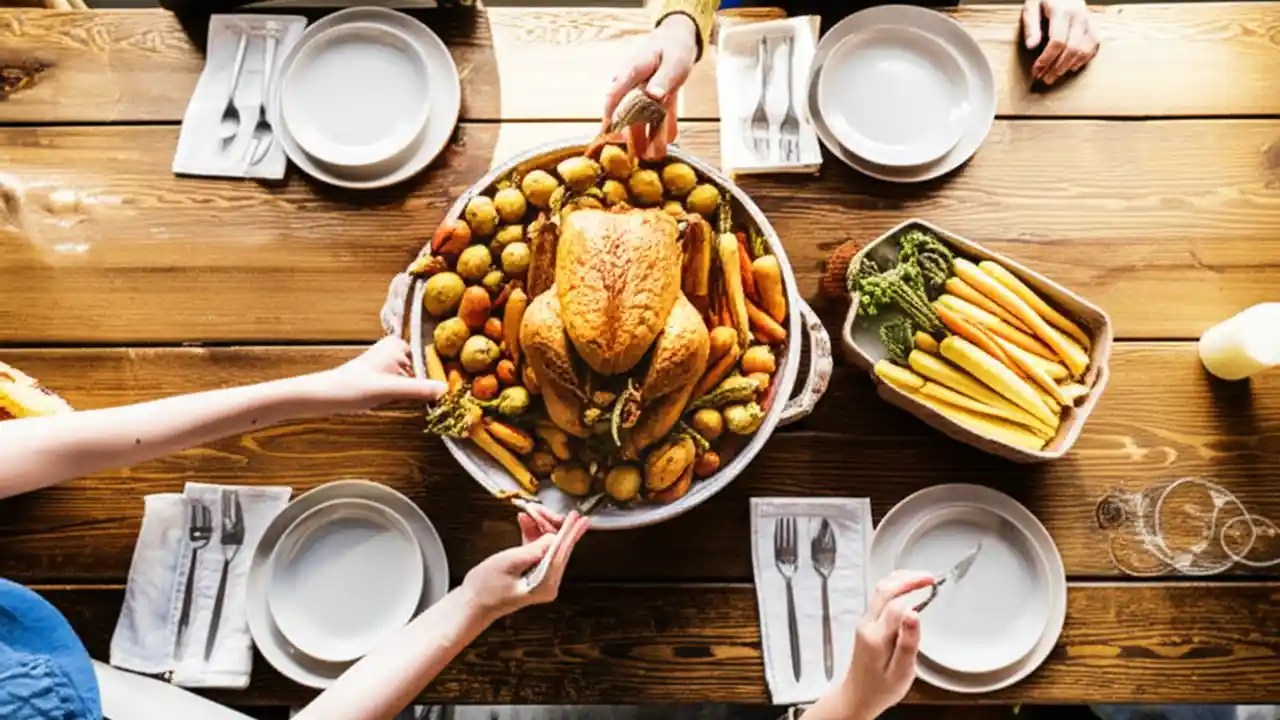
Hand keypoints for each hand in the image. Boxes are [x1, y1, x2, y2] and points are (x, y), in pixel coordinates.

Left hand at [320, 336, 445, 412]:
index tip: (454, 392)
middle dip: (432, 385)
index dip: (441, 376)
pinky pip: (408, 384)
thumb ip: (419, 389)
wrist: (328, 396)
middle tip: (447, 401)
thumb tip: (447, 390)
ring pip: (417, 379)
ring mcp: (391, 362)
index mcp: (398, 344)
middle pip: (424, 370)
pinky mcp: (386, 375)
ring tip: (435, 402)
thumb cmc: (354, 388)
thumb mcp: (391, 389)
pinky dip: (412, 394)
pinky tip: (416, 403)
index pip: (430, 360)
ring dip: (422, 392)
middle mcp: (396, 350)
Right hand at [461, 507, 590, 620]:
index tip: (575, 517)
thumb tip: (553, 538)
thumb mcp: (508, 564)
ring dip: (540, 527)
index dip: (568, 532)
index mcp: (545, 585)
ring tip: (531, 512)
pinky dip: (532, 535)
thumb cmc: (485, 588)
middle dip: (551, 525)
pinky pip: (538, 550)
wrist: (472, 603)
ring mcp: (542, 579)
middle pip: (558, 547)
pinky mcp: (534, 573)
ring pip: (549, 545)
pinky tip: (526, 521)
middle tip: (546, 510)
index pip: (561, 553)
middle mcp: (548, 583)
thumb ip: (532, 551)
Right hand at [602, 13, 698, 160]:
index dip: (611, 116)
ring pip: (639, 119)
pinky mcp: (650, 100)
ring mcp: (639, 93)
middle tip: (637, 156)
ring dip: (646, 137)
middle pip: (625, 112)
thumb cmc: (673, 49)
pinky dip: (660, 129)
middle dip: (630, 136)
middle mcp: (631, 84)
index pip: (615, 94)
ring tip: (654, 155)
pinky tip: (669, 141)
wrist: (676, 39)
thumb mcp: (674, 61)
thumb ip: (664, 78)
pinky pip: (653, 117)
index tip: (612, 136)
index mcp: (633, 70)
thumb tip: (652, 95)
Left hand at [807, 570, 933, 719]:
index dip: (912, 590)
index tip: (933, 585)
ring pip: (879, 590)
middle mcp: (867, 624)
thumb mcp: (901, 671)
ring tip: (922, 577)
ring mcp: (865, 622)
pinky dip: (896, 587)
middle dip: (906, 578)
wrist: (858, 696)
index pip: (894, 605)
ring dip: (900, 579)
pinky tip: (909, 588)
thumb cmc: (881, 688)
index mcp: (876, 637)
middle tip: (929, 576)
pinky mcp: (867, 623)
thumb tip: (914, 614)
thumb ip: (908, 642)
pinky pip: (880, 598)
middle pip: (883, 589)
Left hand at [1023, 0, 1099, 84]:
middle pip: (1072, 48)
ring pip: (1086, 48)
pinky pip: (1095, 43)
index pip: (1057, 41)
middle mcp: (1079, 16)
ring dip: (1070, 65)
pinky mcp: (1092, 23)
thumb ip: (1031, 26)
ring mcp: (1088, 20)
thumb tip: (1031, 46)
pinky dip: (1086, 57)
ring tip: (1056, 75)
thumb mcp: (1031, 6)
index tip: (1036, 71)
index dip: (1047, 59)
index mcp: (1062, 11)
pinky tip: (1073, 66)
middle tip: (1045, 78)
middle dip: (1058, 67)